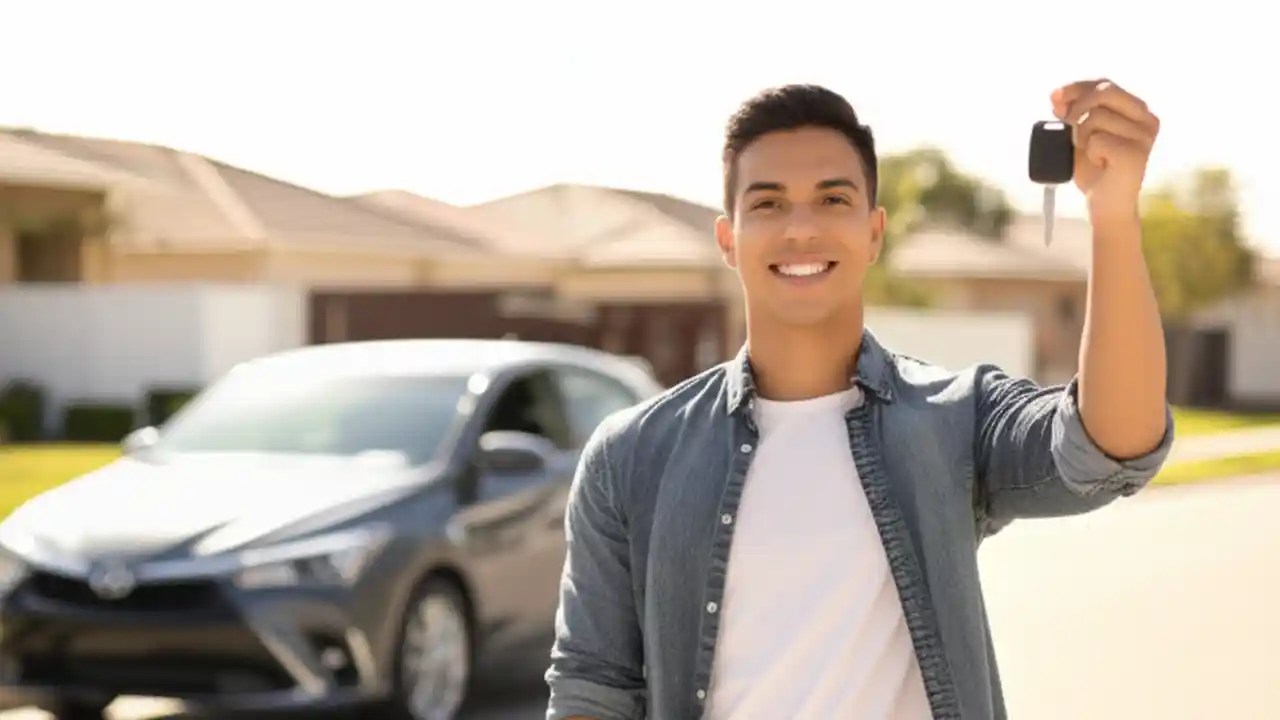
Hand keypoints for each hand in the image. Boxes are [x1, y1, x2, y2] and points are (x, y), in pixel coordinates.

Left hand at [1051, 79, 1159, 225]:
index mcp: (1138, 111)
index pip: (1106, 84)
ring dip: (1081, 138)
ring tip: (1093, 156)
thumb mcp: (1080, 135)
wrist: (1106, 206)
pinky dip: (1089, 153)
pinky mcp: (1136, 154)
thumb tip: (1056, 96)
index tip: (1054, 96)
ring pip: (1095, 118)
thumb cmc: (1095, 170)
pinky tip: (1100, 165)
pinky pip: (1097, 140)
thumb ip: (1072, 114)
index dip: (1077, 87)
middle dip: (1076, 108)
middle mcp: (1147, 120)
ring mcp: (1144, 137)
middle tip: (1068, 129)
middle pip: (1104, 91)